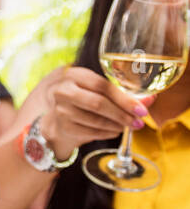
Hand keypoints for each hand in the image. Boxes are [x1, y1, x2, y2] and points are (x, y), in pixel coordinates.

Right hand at [37, 66, 152, 156]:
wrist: (57, 114)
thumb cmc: (84, 98)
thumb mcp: (99, 90)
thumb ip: (124, 93)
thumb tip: (150, 100)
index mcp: (75, 75)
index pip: (103, 86)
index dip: (124, 98)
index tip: (142, 109)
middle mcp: (64, 91)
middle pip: (98, 104)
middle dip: (122, 114)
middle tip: (138, 122)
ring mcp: (61, 110)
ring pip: (96, 120)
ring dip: (117, 125)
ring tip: (128, 126)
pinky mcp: (63, 126)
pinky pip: (91, 132)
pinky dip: (108, 133)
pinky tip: (115, 130)